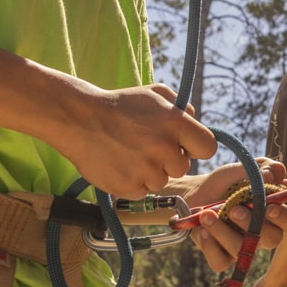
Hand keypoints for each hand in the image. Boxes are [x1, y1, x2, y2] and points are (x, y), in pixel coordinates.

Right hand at [56, 83, 216, 198]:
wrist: (78, 120)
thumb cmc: (119, 105)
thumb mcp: (154, 94)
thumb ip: (181, 107)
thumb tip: (194, 122)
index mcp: (176, 123)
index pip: (208, 148)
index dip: (196, 147)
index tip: (184, 146)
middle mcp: (164, 149)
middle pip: (183, 167)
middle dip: (169, 160)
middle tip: (148, 147)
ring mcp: (146, 170)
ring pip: (162, 181)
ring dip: (150, 172)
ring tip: (130, 154)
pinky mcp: (128, 187)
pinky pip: (142, 192)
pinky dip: (133, 182)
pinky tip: (120, 164)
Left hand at [190, 160, 286, 269]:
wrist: (196, 194)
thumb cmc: (226, 182)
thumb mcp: (242, 169)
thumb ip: (262, 167)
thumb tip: (274, 173)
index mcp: (273, 212)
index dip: (283, 217)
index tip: (269, 207)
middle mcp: (262, 233)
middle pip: (271, 239)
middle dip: (252, 225)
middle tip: (234, 210)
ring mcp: (243, 248)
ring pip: (242, 250)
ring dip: (223, 231)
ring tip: (207, 215)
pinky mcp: (222, 258)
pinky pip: (220, 262)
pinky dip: (210, 246)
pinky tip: (203, 231)